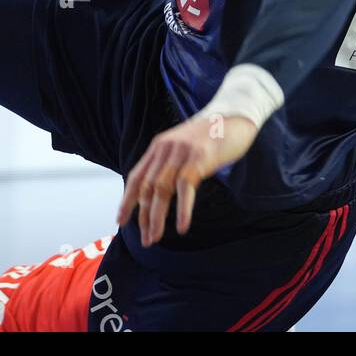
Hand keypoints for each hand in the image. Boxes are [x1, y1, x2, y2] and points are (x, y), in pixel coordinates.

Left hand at [117, 112, 258, 246]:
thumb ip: (170, 163)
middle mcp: (165, 148)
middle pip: (147, 187)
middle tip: (146, 240)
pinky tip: (182, 226)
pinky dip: (182, 209)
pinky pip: (185, 187)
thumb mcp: (183, 146)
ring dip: (157, 217)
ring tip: (156, 237)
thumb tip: (159, 191)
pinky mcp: (199, 158)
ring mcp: (182, 153)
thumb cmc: (211, 135)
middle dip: (144, 216)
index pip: (136, 176)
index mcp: (159, 146)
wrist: (234, 115)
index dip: (127, 200)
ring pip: (162, 189)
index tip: (121, 221)